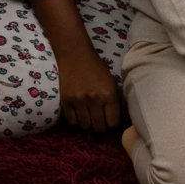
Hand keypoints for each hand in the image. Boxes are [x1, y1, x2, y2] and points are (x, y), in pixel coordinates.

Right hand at [30, 0, 118, 131]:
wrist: (76, 55)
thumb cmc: (97, 68)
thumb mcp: (111, 81)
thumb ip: (115, 100)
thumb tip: (119, 119)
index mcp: (109, 94)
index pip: (112, 122)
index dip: (112, 125)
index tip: (110, 122)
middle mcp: (95, 99)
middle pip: (98, 127)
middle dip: (100, 128)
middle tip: (99, 123)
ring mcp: (79, 101)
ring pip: (85, 126)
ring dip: (87, 124)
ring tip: (89, 117)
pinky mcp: (66, 101)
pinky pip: (72, 121)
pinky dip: (76, 120)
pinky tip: (78, 113)